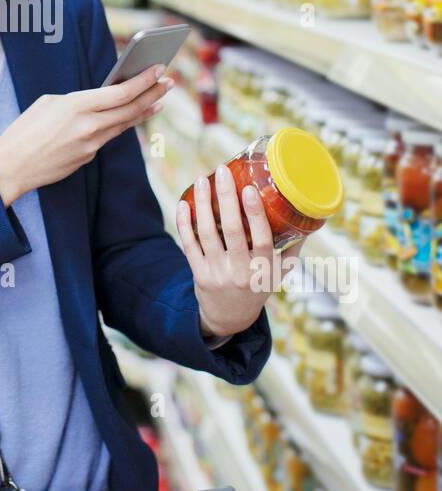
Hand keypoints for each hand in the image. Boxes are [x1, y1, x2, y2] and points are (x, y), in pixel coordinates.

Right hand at [0, 64, 172, 205]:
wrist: (11, 168)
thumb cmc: (24, 130)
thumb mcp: (48, 103)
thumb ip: (78, 100)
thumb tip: (99, 100)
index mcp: (77, 105)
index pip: (122, 92)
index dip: (145, 80)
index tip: (159, 68)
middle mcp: (89, 126)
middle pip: (131, 108)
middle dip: (153, 94)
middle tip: (168, 83)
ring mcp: (91, 145)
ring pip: (124, 125)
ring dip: (143, 111)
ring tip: (157, 101)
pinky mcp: (88, 158)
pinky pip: (106, 138)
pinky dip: (116, 126)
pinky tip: (123, 119)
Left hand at [175, 164, 306, 340]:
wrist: (228, 318)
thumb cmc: (257, 289)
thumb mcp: (279, 275)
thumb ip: (292, 250)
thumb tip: (308, 219)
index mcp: (263, 270)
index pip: (262, 240)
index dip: (255, 215)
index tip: (249, 189)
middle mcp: (240, 272)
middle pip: (232, 231)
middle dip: (226, 198)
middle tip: (222, 171)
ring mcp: (217, 273)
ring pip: (207, 234)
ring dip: (203, 204)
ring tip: (202, 180)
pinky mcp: (198, 273)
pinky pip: (189, 245)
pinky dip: (184, 224)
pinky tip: (184, 204)